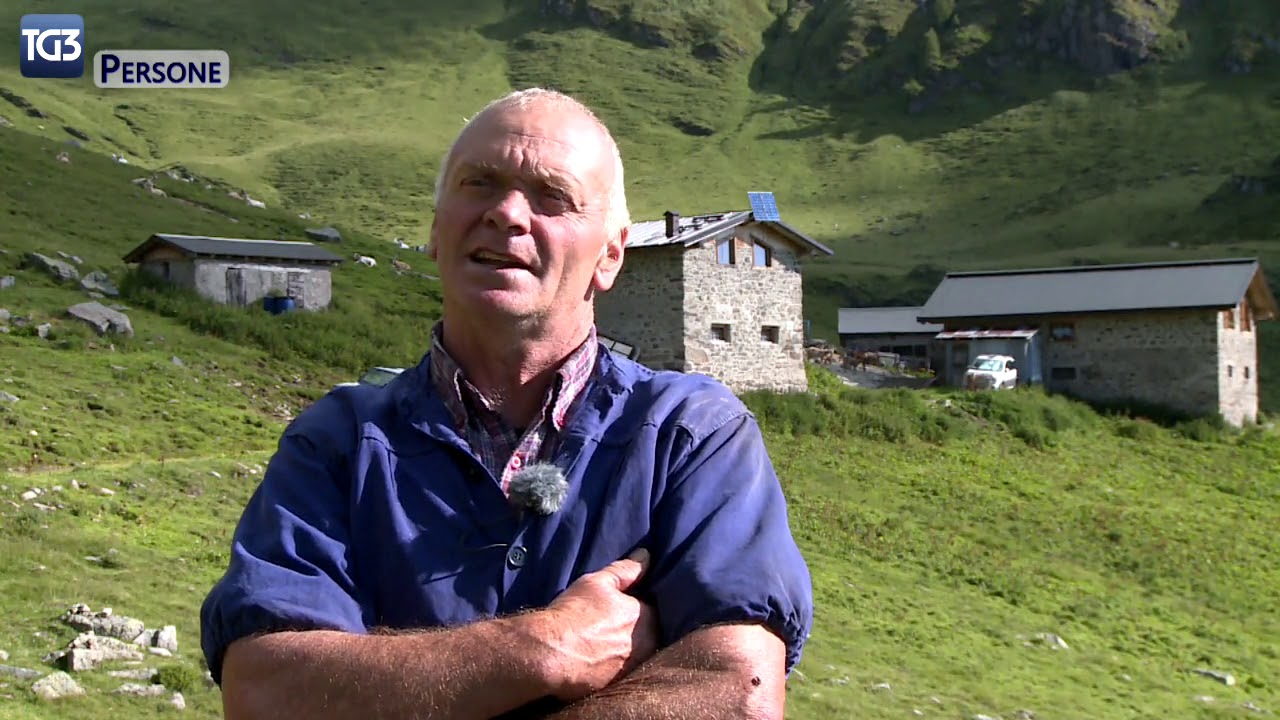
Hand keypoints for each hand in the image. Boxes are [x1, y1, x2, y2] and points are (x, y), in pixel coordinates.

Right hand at [540, 548, 659, 701]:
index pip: (652, 607)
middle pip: (647, 632)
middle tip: (611, 621)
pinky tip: (597, 656)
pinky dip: (612, 662)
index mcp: (647, 618)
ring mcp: (632, 667)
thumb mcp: (598, 582)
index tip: (623, 602)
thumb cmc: (574, 614)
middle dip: (635, 626)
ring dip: (624, 646)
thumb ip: (625, 569)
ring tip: (602, 639)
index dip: (638, 603)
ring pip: (634, 652)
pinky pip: (621, 669)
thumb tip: (646, 556)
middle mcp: (646, 645)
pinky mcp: (617, 685)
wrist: (550, 655)